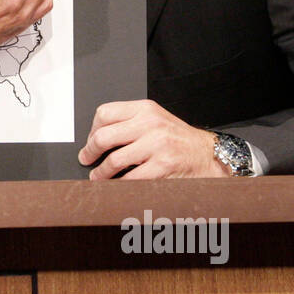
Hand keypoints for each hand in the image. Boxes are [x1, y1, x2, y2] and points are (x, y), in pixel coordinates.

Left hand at [79, 100, 225, 178]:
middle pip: (104, 136)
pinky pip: (130, 178)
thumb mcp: (154, 120)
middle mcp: (150, 124)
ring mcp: (157, 145)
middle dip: (90, 151)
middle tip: (86, 159)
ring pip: (114, 160)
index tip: (90, 141)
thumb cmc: (178, 139)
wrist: (206, 154)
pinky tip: (115, 184)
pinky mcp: (162, 166)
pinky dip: (118, 184)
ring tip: (97, 176)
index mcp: (145, 109)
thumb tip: (96, 137)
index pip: (104, 113)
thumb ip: (129, 123)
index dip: (91, 130)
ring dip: (101, 173)